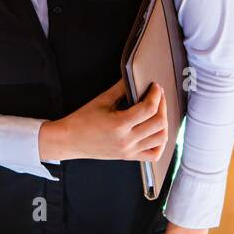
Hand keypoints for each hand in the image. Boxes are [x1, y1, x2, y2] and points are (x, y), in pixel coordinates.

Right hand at [38, 79, 168, 163]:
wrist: (69, 140)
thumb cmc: (82, 120)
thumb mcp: (101, 100)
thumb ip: (120, 88)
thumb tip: (134, 77)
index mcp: (119, 125)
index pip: (148, 109)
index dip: (156, 95)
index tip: (155, 87)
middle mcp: (126, 140)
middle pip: (158, 123)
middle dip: (163, 106)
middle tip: (158, 96)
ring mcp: (129, 150)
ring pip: (160, 139)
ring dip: (164, 123)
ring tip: (159, 112)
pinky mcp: (129, 157)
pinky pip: (154, 154)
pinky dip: (160, 143)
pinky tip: (157, 132)